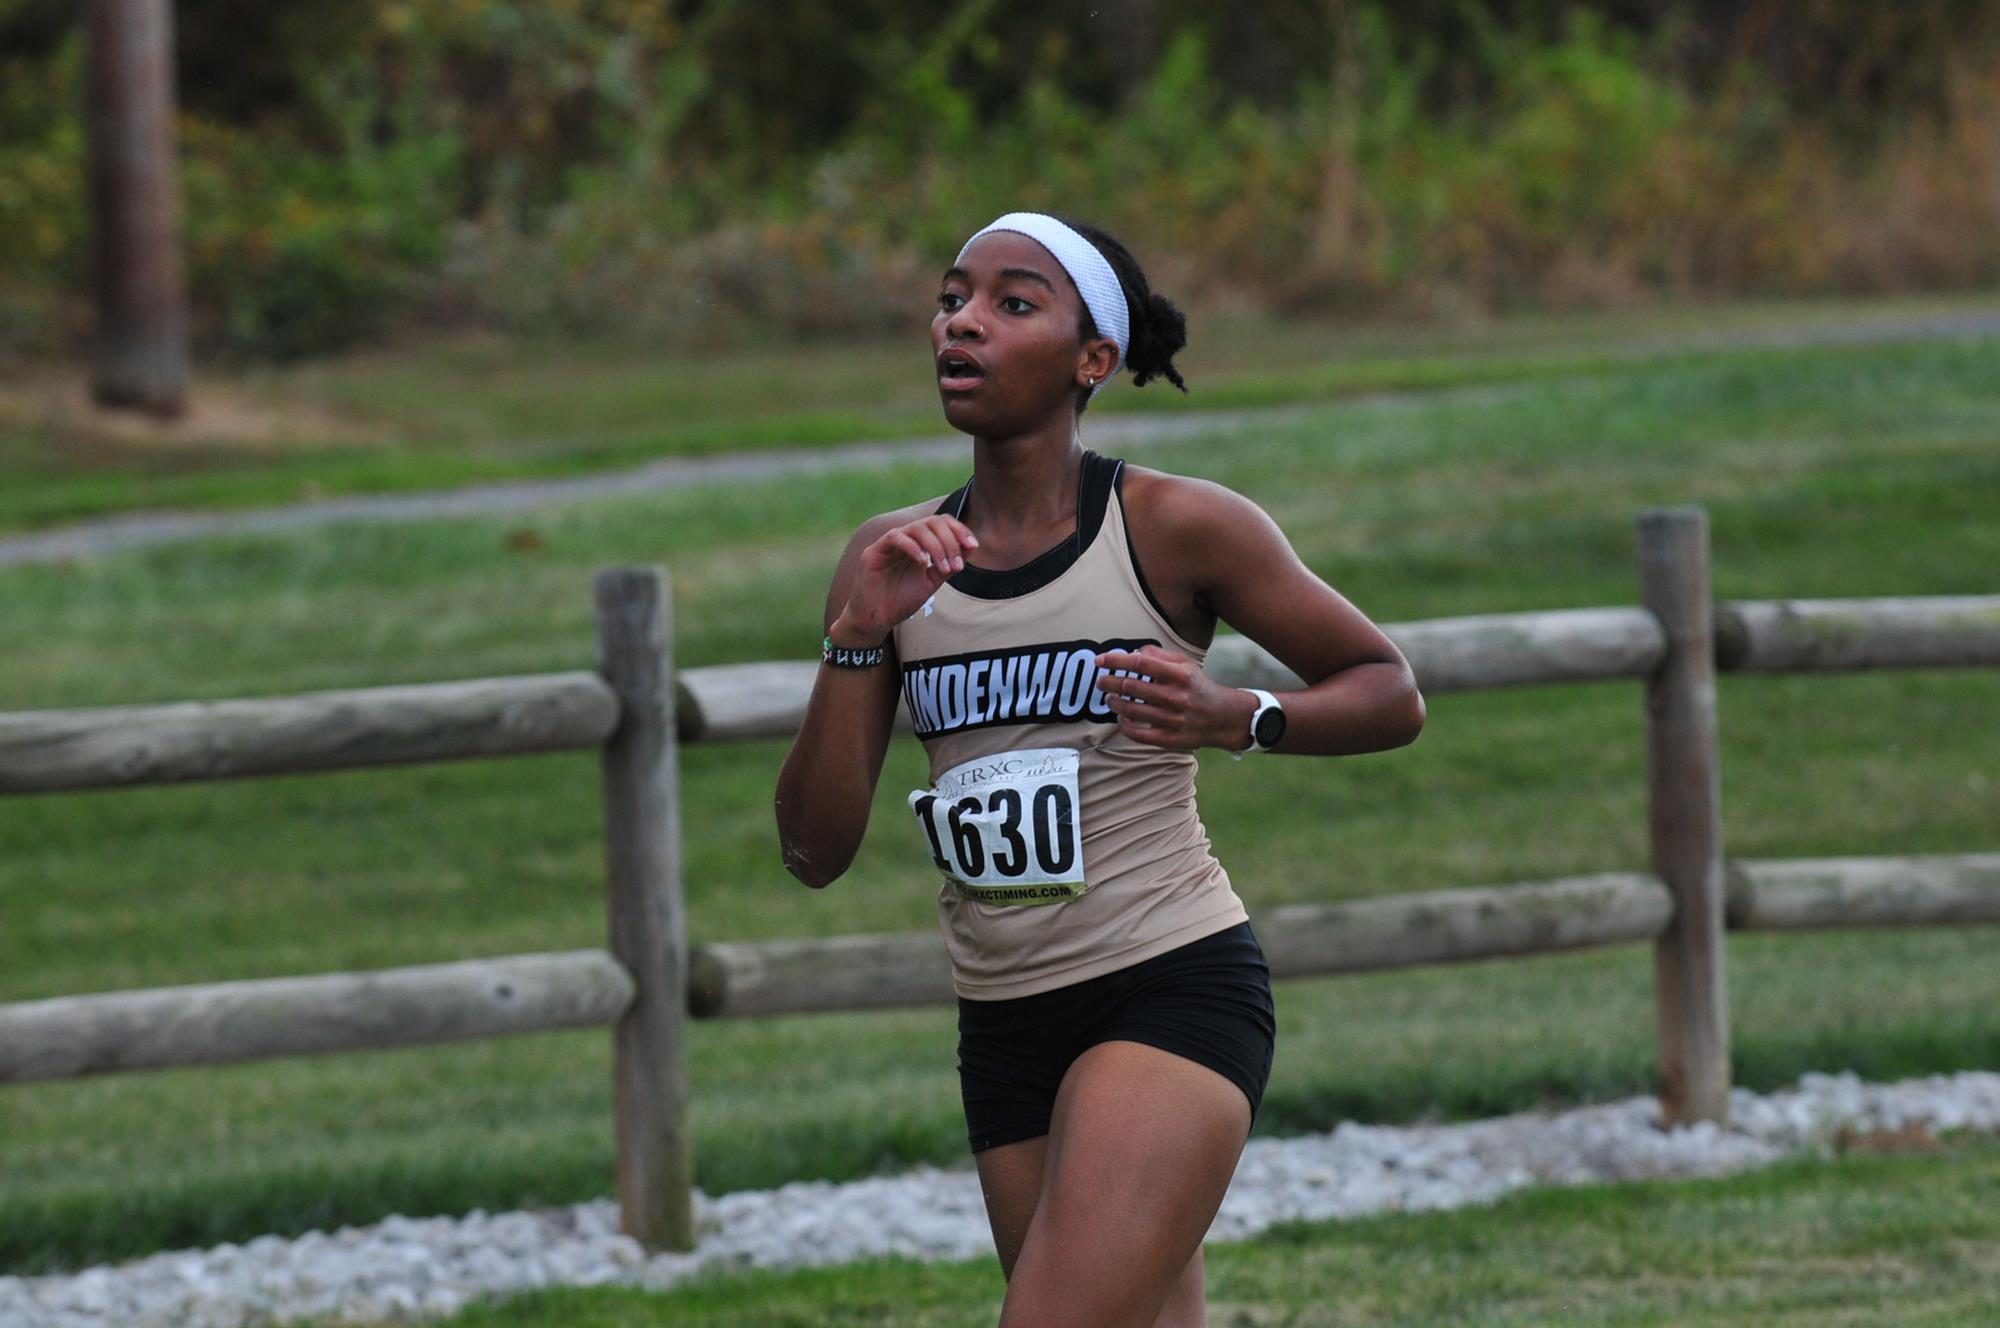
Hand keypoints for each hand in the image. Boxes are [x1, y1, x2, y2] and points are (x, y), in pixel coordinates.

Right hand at [836, 515, 979, 643]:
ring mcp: (889, 543)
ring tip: (942, 568)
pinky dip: (913, 547)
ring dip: (936, 546)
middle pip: (932, 521)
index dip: (959, 529)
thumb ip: (950, 564)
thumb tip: (972, 545)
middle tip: (956, 565)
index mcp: (919, 543)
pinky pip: (896, 537)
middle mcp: (905, 539)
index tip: (973, 545)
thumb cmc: (901, 600)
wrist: (878, 619)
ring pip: (917, 528)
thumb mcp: (933, 581)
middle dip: (950, 540)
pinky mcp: (874, 551)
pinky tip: (923, 562)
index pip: (941, 523)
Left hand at [1092, 644, 1256, 751]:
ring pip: (1131, 711)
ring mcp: (1172, 720)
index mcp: (1180, 675)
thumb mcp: (1185, 665)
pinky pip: (1138, 734)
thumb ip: (1159, 656)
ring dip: (1114, 702)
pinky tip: (1121, 718)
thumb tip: (1133, 654)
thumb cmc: (1198, 687)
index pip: (1141, 663)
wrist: (1223, 718)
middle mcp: (1176, 697)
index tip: (1100, 660)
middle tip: (1101, 681)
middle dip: (1109, 682)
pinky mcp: (1170, 739)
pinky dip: (1124, 725)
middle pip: (1132, 687)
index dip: (1116, 660)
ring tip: (1109, 697)